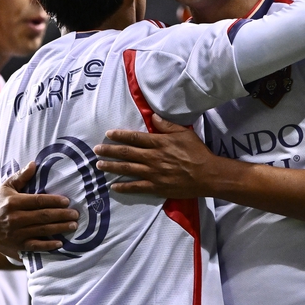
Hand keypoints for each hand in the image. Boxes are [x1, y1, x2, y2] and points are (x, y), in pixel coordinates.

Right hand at [0, 162, 77, 257]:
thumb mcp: (7, 187)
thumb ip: (21, 176)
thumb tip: (34, 164)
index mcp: (13, 202)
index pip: (37, 201)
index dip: (53, 201)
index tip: (67, 201)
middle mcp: (15, 218)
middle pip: (43, 216)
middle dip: (61, 215)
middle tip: (75, 214)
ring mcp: (16, 233)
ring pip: (42, 230)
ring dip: (59, 228)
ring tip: (73, 225)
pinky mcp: (18, 245)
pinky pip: (35, 246)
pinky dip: (48, 246)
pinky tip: (60, 243)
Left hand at [95, 114, 217, 197]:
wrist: (207, 175)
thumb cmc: (197, 152)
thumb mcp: (184, 133)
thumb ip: (167, 125)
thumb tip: (152, 117)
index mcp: (159, 143)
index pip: (134, 137)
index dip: (120, 135)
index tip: (108, 134)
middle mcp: (152, 157)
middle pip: (126, 153)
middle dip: (109, 151)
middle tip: (96, 150)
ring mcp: (153, 173)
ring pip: (127, 169)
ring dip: (112, 167)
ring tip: (99, 166)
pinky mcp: (156, 187)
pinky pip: (136, 187)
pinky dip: (124, 187)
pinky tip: (114, 186)